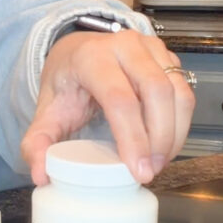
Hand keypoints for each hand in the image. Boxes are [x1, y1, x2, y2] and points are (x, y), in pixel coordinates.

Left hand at [21, 29, 194, 185]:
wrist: (78, 52)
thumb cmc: (67, 82)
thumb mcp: (46, 111)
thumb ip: (37, 143)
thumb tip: (41, 176)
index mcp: (91, 57)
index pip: (120, 99)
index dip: (133, 138)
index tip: (139, 171)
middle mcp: (125, 46)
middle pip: (156, 92)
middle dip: (159, 138)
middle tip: (151, 170)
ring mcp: (150, 48)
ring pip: (178, 92)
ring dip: (175, 133)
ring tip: (158, 161)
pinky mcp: (168, 57)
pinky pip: (185, 93)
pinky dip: (181, 123)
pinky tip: (165, 144)